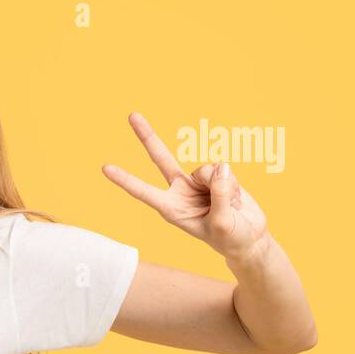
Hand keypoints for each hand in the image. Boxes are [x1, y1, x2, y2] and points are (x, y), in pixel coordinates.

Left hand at [103, 112, 269, 261]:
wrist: (249, 236)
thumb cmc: (230, 238)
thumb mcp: (222, 224)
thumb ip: (220, 195)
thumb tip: (219, 166)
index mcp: (171, 208)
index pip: (143, 192)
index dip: (126, 180)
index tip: (105, 169)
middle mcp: (179, 191)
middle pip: (161, 158)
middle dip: (147, 136)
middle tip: (132, 115)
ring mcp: (197, 181)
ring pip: (206, 169)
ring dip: (223, 186)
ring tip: (230, 206)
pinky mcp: (215, 174)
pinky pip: (224, 169)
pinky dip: (234, 184)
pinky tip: (236, 198)